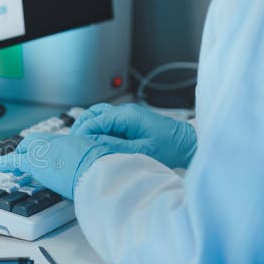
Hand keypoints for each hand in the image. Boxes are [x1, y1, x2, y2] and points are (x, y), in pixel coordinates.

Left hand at [0, 133, 136, 199]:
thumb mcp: (112, 165)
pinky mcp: (35, 161)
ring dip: (20, 158)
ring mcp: (49, 150)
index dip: (53, 150)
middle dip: (32, 149)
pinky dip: (7, 162)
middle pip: (42, 143)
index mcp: (83, 144)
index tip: (52, 155)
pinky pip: (16, 160)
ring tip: (11, 165)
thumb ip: (104, 168)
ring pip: (29, 149)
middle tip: (26, 155)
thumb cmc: (112, 170)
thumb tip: (108, 176)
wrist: (103, 169)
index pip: (62, 145)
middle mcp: (63, 143)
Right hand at [70, 103, 196, 168]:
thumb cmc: (171, 147)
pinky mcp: (129, 123)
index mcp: (127, 115)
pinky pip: (107, 123)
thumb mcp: (141, 150)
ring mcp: (127, 117)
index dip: (82, 133)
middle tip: (74, 144)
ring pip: (98, 117)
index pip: (94, 120)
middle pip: (93, 114)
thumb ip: (114, 146)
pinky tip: (95, 142)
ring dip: (88, 128)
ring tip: (81, 143)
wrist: (189, 144)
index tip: (75, 146)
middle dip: (81, 128)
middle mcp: (125, 112)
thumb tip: (93, 144)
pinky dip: (97, 130)